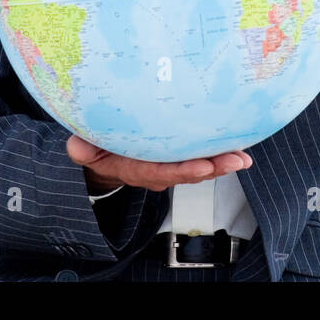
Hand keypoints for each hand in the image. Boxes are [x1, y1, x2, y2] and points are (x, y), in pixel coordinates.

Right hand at [67, 135, 252, 192]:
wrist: (101, 155)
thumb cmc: (95, 146)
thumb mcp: (84, 148)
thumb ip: (82, 149)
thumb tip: (77, 147)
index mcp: (132, 168)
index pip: (159, 172)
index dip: (182, 171)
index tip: (203, 165)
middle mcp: (154, 171)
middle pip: (185, 172)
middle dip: (212, 168)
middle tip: (234, 160)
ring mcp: (167, 165)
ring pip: (196, 166)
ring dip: (220, 163)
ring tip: (241, 156)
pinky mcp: (177, 155)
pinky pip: (198, 156)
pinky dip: (217, 153)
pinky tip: (237, 147)